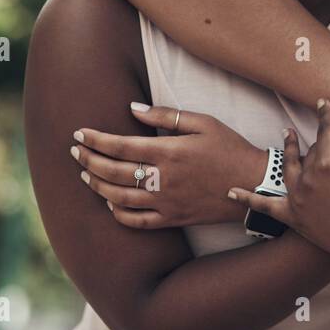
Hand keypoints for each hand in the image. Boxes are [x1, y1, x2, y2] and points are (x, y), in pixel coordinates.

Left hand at [70, 103, 261, 228]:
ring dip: (97, 186)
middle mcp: (163, 179)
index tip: (79, 134)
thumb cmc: (230, 148)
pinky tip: (110, 203)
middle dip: (89, 160)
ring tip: (86, 175)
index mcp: (169, 151)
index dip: (96, 140)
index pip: (120, 146)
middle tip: (75, 151)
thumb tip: (132, 109)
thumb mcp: (204, 122)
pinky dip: (118, 213)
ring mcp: (167, 202)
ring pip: (119, 198)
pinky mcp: (173, 218)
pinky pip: (137, 221)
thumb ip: (166, 115)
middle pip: (114, 172)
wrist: (254, 183)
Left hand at [230, 100, 329, 265]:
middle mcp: (308, 179)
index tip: (322, 102)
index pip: (327, 131)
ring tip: (286, 134)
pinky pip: (265, 206)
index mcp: (329, 164)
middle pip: (313, 151)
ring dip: (286, 150)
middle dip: (324, 141)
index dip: (326, 114)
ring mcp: (297, 199)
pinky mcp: (292, 217)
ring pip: (288, 168)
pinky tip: (230, 192)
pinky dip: (247, 199)